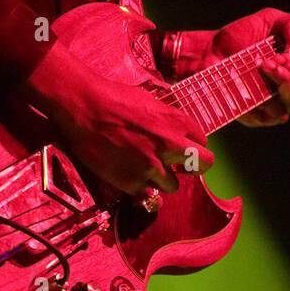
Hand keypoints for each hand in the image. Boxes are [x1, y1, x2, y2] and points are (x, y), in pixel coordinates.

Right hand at [16, 43, 213, 198]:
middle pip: (204, 164)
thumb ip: (166, 119)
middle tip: (181, 168)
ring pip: (174, 186)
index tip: (182, 148)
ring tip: (144, 170)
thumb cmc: (113, 97)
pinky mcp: (133, 182)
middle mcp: (171, 144)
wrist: (85, 108)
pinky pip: (145, 193)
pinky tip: (125, 173)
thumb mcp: (148, 101)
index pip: (203, 141)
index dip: (192, 145)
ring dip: (162, 180)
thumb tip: (171, 128)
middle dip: (195, 167)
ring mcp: (153, 166)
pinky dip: (137, 186)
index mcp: (176, 121)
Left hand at [209, 8, 289, 127]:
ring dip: (285, 78)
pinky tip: (260, 72)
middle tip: (279, 57)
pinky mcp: (252, 115)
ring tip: (266, 63)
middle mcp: (282, 92)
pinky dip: (270, 91)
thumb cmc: (239, 35)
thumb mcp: (269, 19)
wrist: (210, 46)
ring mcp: (267, 105)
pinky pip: (272, 114)